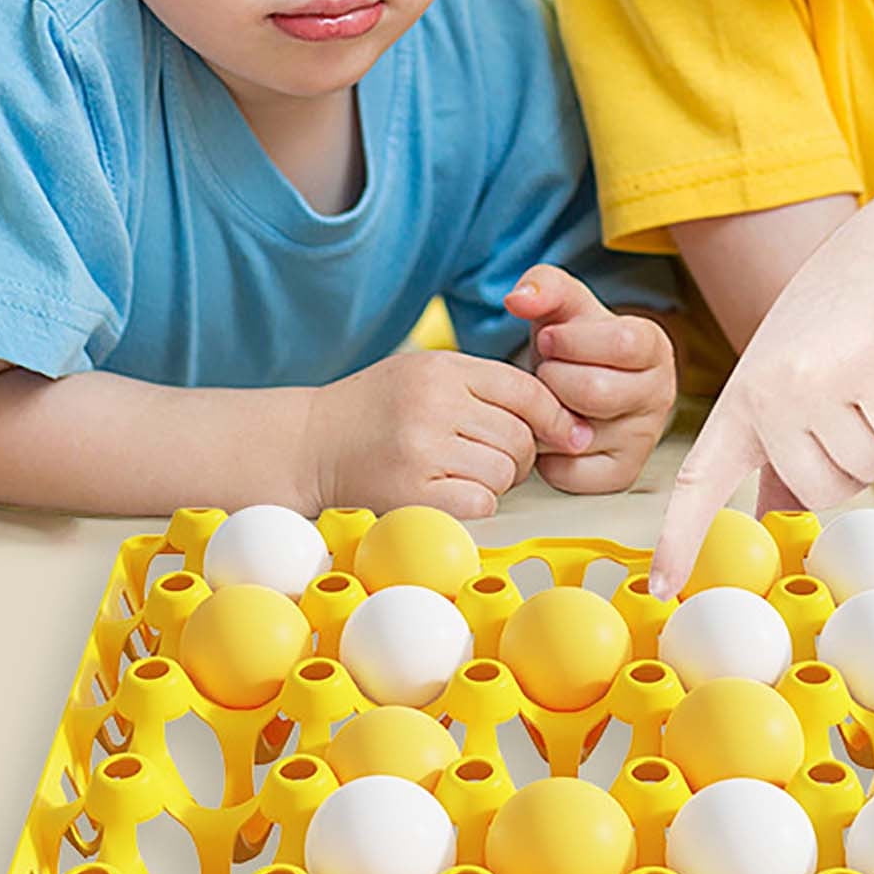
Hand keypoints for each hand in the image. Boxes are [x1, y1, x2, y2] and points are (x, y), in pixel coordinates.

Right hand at [306, 350, 592, 518]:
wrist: (307, 443)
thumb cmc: (375, 410)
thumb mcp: (426, 374)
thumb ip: (485, 385)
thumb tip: (563, 421)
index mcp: (442, 369)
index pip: (526, 390)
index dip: (555, 416)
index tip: (567, 434)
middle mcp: (433, 404)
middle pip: (520, 436)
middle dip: (520, 455)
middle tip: (495, 461)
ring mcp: (421, 448)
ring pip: (503, 472)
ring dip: (497, 482)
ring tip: (468, 476)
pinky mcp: (410, 492)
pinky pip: (480, 503)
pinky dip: (477, 504)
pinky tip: (453, 495)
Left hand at [505, 264, 677, 493]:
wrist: (578, 382)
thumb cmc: (574, 344)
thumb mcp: (562, 305)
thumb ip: (543, 286)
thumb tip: (519, 298)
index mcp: (653, 347)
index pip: (621, 344)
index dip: (571, 341)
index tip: (550, 339)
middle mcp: (660, 395)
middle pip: (596, 391)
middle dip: (553, 378)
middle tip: (546, 373)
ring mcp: (644, 439)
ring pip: (580, 433)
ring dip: (547, 416)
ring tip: (549, 400)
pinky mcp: (621, 474)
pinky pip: (570, 472)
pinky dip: (546, 455)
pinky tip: (551, 431)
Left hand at [650, 248, 873, 597]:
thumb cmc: (834, 327)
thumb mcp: (782, 384)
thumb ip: (776, 450)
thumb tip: (776, 515)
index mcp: (738, 404)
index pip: (698, 481)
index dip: (679, 537)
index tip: (659, 585)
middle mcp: (768, 396)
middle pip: (818, 491)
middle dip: (850, 462)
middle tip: (853, 406)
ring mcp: (816, 383)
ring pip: (868, 468)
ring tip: (872, 381)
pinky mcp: (871, 369)